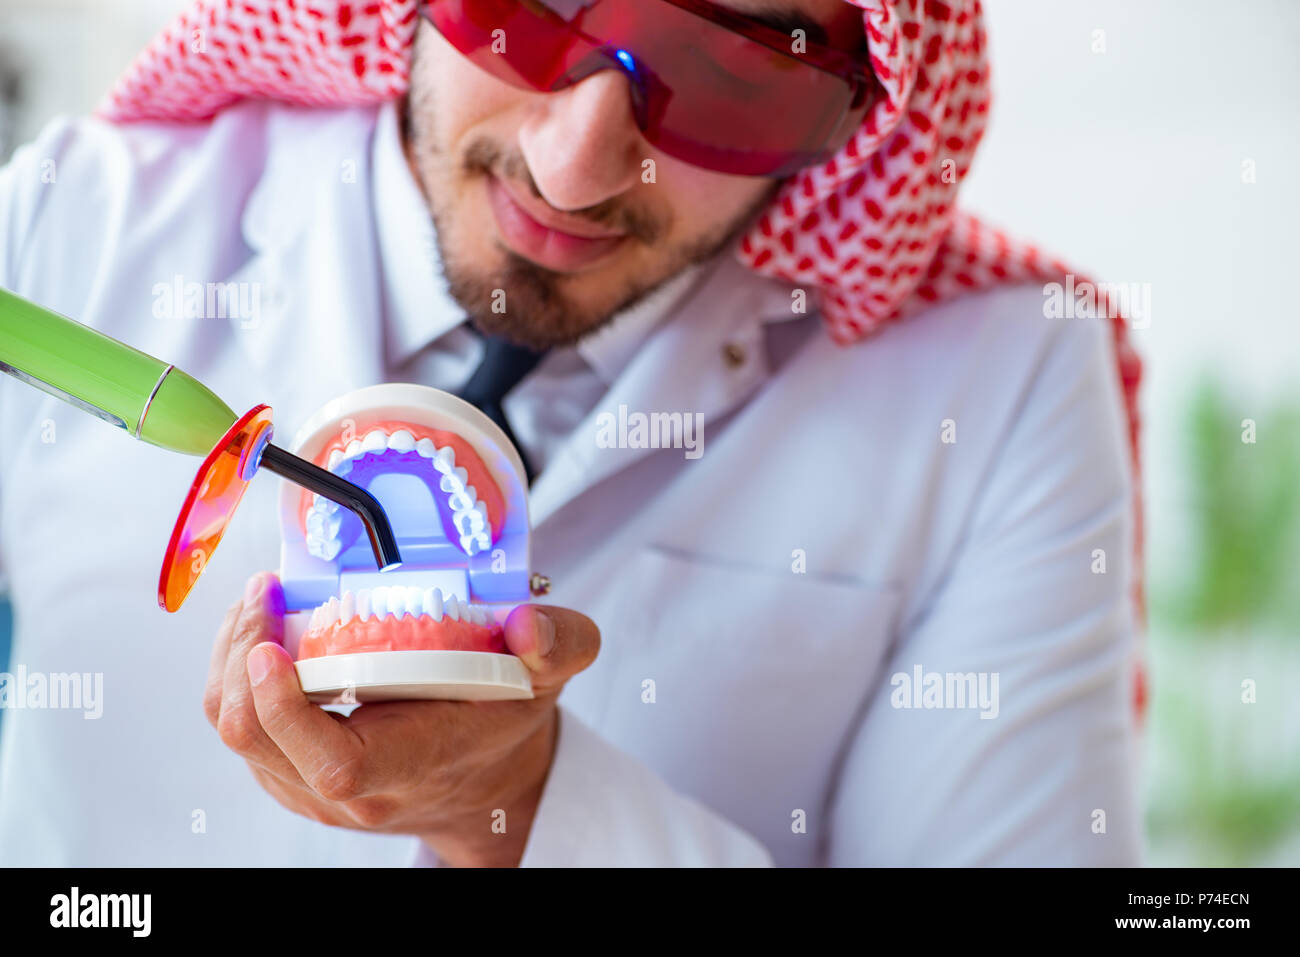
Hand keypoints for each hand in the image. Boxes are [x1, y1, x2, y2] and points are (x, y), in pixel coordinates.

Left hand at [204, 571, 599, 866]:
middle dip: (241, 658)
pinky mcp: (292, 774)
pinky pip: (242, 727)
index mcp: (413, 763)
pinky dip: (236, 675)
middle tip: (265, 593)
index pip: (333, 764)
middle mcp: (353, 792)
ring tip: (257, 603)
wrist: (485, 779)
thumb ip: (559, 643)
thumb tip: (526, 623)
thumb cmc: (505, 721)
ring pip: (238, 731)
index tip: (275, 646)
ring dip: (231, 660)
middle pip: (259, 740)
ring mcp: (313, 789)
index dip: (289, 710)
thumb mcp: (550, 675)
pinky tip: (261, 631)